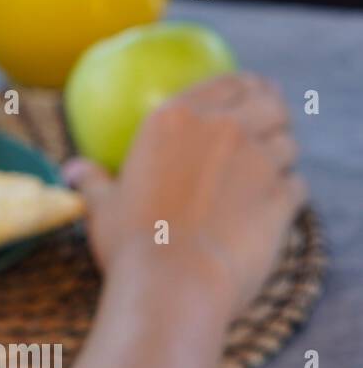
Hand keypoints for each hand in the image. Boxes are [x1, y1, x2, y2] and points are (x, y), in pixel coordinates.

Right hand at [63, 73, 306, 319]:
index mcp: (175, 119)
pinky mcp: (282, 198)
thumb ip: (91, 181)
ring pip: (288, 143)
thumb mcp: (101, 207)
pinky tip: (277, 205)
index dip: (243, 86)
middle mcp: (223, 129)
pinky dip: (289, 192)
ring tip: (270, 169)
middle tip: (269, 120)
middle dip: (273, 108)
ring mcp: (259, 162)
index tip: (247, 93)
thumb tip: (71, 171)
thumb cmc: (129, 244)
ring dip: (281, 153)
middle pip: (269, 103)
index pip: (226, 83)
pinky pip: (297, 185)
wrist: (172, 284)